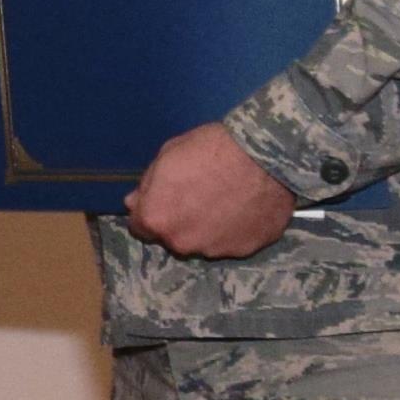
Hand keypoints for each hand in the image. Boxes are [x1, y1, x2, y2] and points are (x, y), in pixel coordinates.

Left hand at [123, 122, 298, 259]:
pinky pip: (235, 241)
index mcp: (157, 220)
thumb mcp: (168, 155)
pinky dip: (237, 229)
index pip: (141, 227)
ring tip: (228, 200)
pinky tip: (246, 207)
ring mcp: (215, 250)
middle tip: (201, 196)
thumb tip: (134, 203)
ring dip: (209, 227)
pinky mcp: (247, 250)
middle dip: (181, 221)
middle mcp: (182, 243)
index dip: (152, 212)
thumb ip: (148, 186)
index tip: (166, 200)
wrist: (265, 155)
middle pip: (175, 237)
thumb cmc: (211, 148)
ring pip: (205, 242)